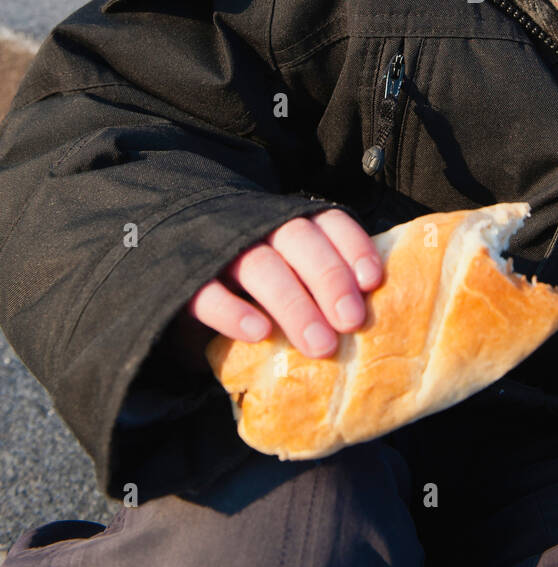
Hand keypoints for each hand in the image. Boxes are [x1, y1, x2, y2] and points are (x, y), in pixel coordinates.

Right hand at [187, 208, 383, 357]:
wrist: (174, 262)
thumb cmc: (256, 284)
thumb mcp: (290, 275)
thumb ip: (323, 290)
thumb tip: (369, 323)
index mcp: (292, 224)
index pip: (329, 222)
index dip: (353, 247)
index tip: (373, 281)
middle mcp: (260, 229)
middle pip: (298, 240)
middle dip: (329, 278)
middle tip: (351, 321)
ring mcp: (222, 251)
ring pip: (260, 266)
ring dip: (293, 303)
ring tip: (319, 344)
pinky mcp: (187, 280)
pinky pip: (208, 292)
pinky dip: (234, 311)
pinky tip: (259, 333)